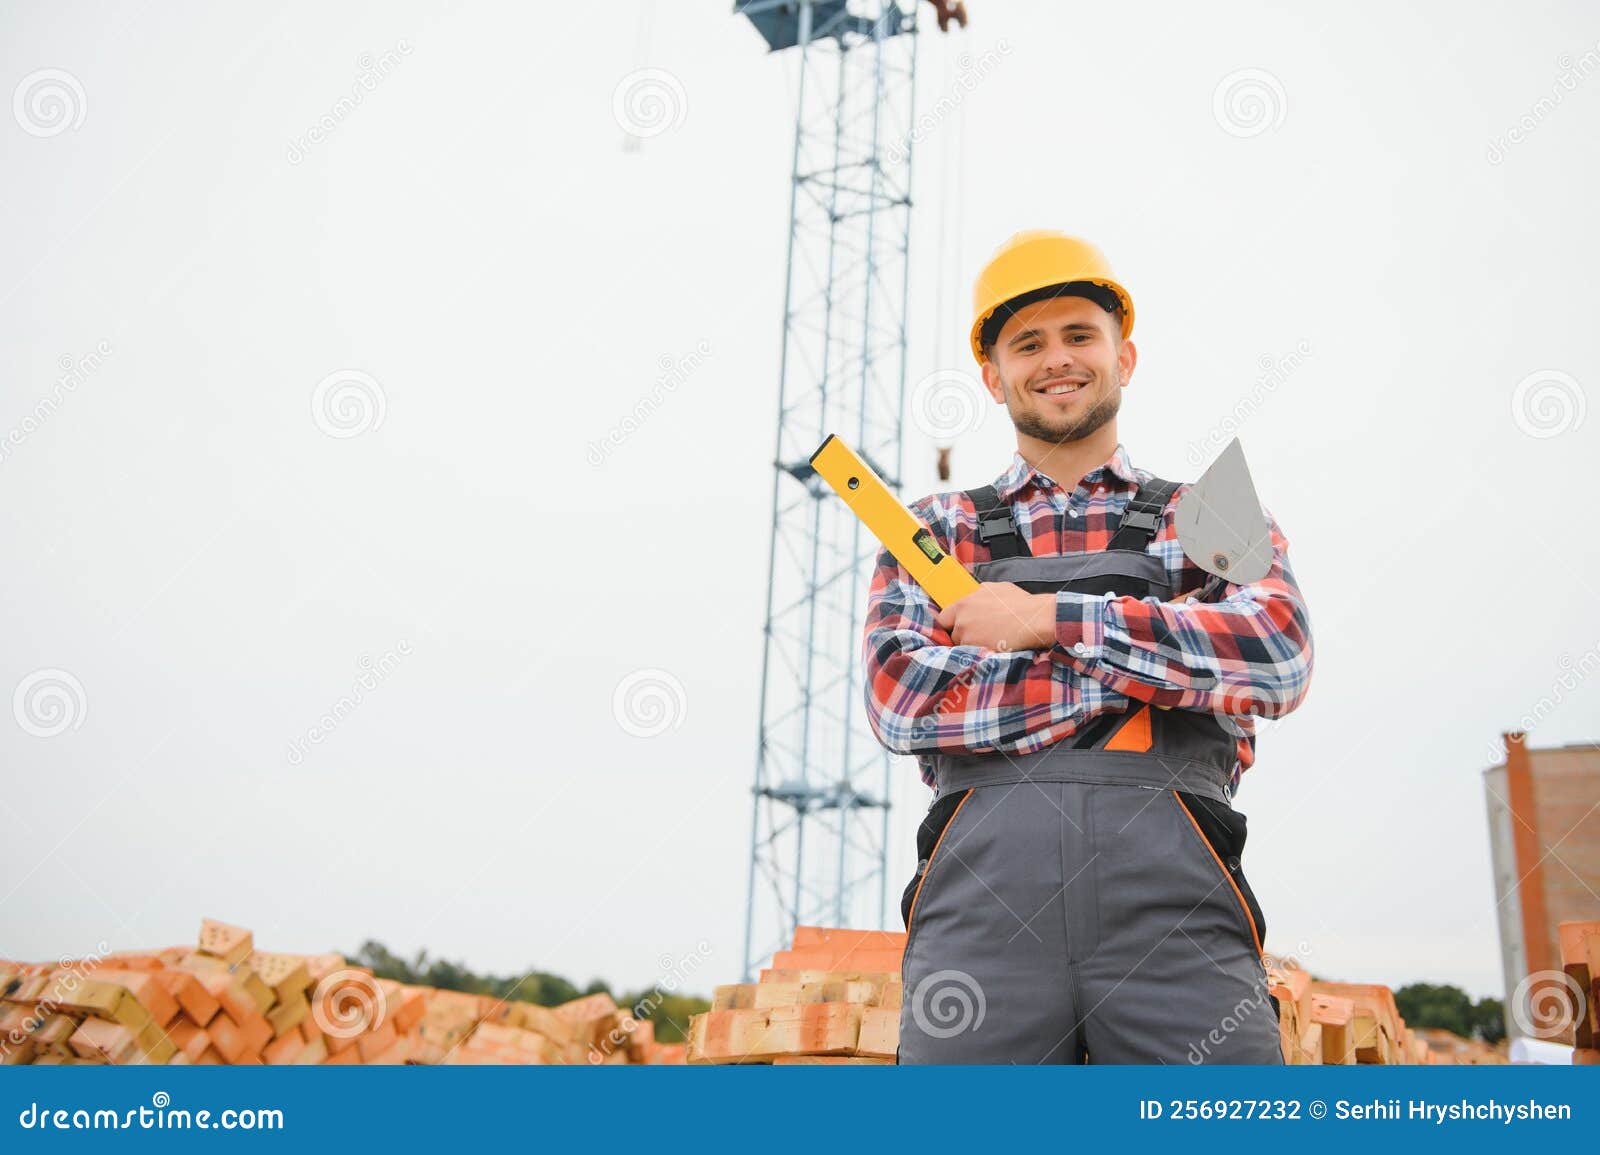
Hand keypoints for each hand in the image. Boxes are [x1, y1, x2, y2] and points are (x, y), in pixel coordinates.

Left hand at [934, 583, 1055, 651]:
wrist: (1034, 619)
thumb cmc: (1020, 602)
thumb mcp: (995, 589)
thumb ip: (978, 594)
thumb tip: (974, 594)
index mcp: (964, 602)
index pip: (942, 617)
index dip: (950, 623)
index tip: (957, 626)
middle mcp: (962, 619)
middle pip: (952, 633)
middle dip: (961, 635)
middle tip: (976, 636)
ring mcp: (968, 636)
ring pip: (963, 645)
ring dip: (972, 645)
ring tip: (989, 642)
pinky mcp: (978, 649)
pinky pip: (974, 654)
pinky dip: (981, 653)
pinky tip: (993, 648)